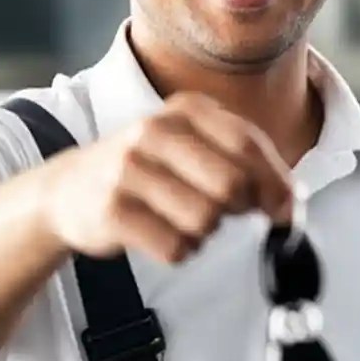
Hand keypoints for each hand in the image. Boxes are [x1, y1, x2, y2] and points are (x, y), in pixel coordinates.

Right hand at [40, 93, 292, 261]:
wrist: (69, 188)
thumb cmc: (148, 168)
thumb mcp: (193, 146)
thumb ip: (244, 164)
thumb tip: (290, 203)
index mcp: (186, 110)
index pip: (248, 144)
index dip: (275, 182)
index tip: (285, 210)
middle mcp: (155, 132)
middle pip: (231, 186)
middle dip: (236, 209)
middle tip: (221, 211)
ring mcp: (130, 170)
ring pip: (205, 220)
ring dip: (204, 232)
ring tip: (181, 218)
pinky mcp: (113, 210)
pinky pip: (175, 247)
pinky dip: (179, 250)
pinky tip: (160, 233)